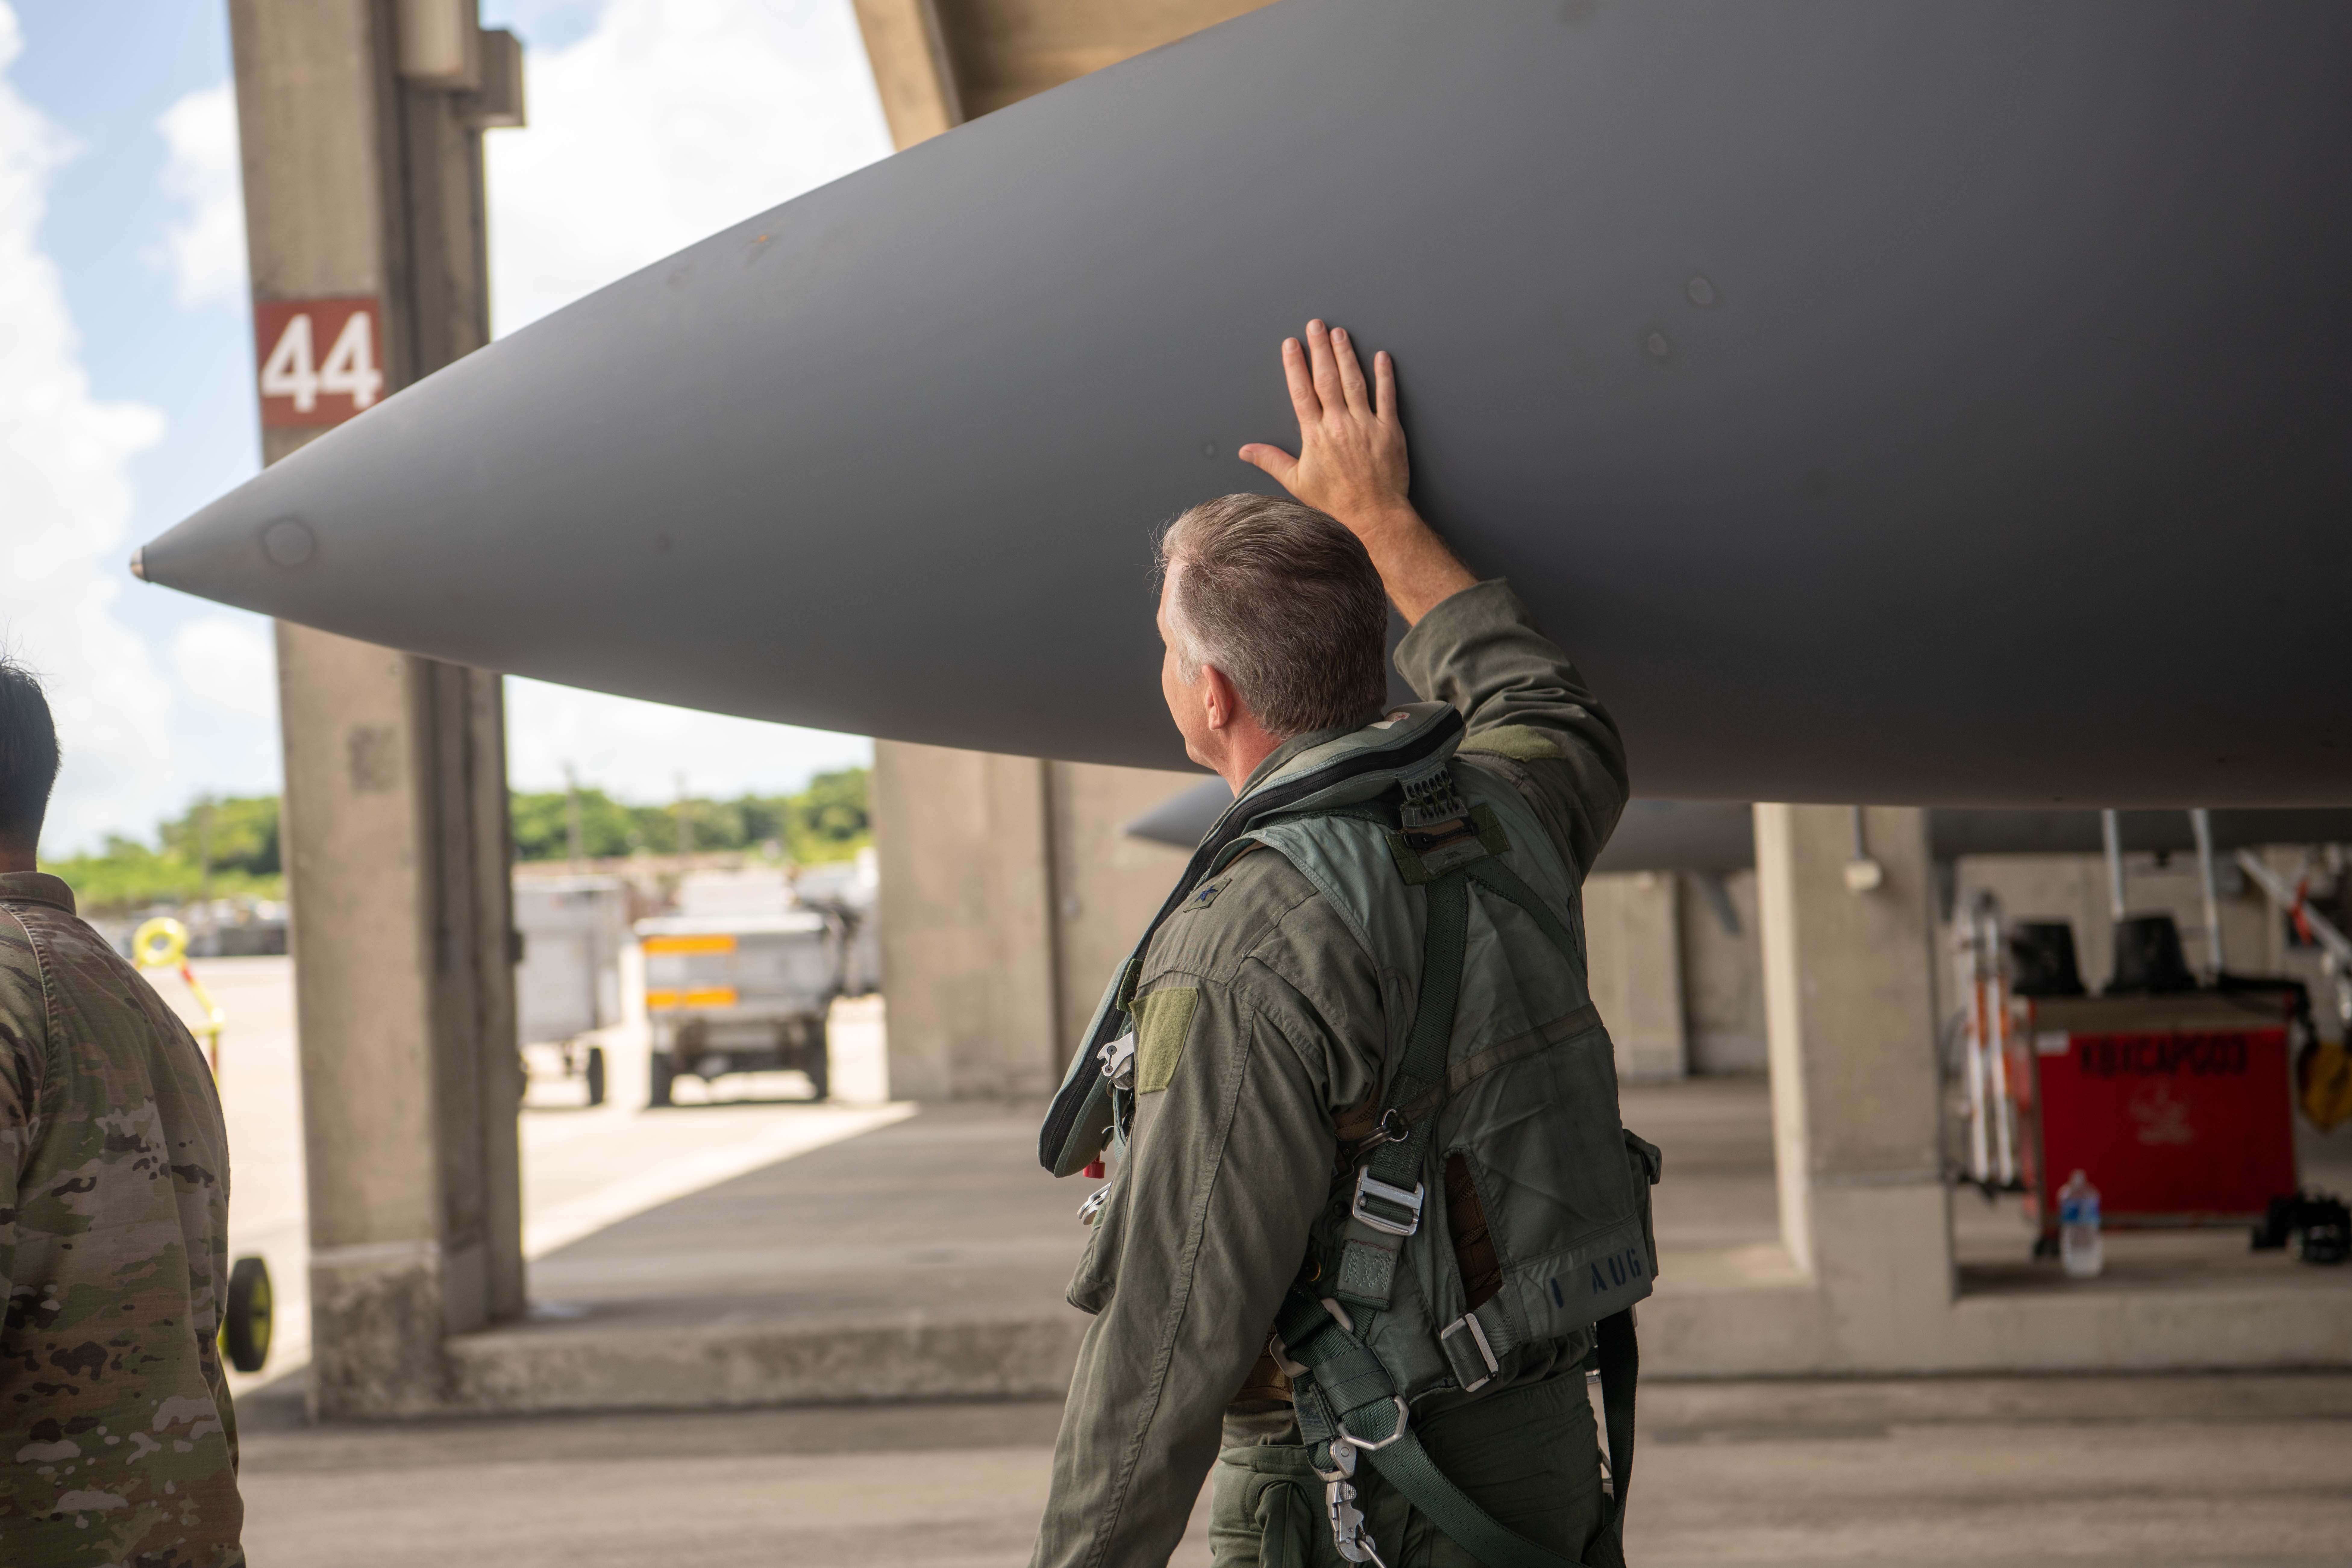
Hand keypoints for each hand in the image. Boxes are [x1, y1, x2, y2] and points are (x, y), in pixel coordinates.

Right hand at [1239, 320, 1475, 624]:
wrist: (1374, 517)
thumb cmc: (1336, 503)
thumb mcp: (1297, 483)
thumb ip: (1271, 461)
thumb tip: (1245, 451)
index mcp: (1315, 436)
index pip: (1302, 391)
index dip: (1295, 366)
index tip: (1291, 344)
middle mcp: (1339, 425)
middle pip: (1327, 378)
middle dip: (1320, 349)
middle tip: (1316, 325)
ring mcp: (1366, 425)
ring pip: (1354, 381)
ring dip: (1346, 354)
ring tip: (1340, 333)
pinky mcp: (1390, 430)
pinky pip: (1387, 396)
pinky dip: (1385, 375)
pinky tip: (1381, 357)